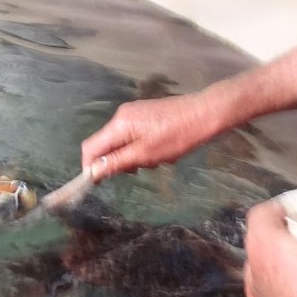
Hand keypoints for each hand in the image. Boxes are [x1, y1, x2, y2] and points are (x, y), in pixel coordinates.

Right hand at [80, 93, 223, 180]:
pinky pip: (133, 135)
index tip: (99, 183)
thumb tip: (92, 172)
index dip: (90, 167)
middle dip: (117, 162)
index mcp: (118, 124)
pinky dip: (141, 147)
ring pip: (121, 142)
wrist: (206, 113)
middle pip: (105, 145)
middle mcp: (121, 116)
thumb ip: (116, 162)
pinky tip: (160, 151)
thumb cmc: (177, 136)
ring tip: (155, 160)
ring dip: (132, 156)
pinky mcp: (145, 114)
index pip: (90, 147)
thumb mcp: (145, 154)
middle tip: (138, 170)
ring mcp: (134, 113)